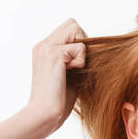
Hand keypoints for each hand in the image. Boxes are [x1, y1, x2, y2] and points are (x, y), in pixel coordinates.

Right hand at [26, 18, 86, 132]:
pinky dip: (81, 62)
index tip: (76, 65)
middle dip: (82, 42)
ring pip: (76, 29)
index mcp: (44, 49)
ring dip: (81, 50)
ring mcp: (47, 48)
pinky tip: (69, 75)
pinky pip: (80, 47)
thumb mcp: (68, 75)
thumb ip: (75, 60)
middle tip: (76, 65)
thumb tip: (94, 51)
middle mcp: (43, 45)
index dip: (79, 42)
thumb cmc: (58, 102)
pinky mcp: (53, 55)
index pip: (68, 28)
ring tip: (72, 70)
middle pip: (73, 24)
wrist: (43, 114)